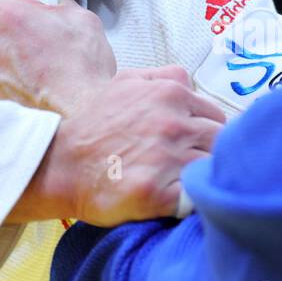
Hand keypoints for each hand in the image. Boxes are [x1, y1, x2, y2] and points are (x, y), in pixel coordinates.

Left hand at [0, 0, 115, 116]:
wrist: (84, 112)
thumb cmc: (84, 70)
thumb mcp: (83, 20)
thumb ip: (59, 6)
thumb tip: (54, 7)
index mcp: (10, 15)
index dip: (1, 6)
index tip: (13, 15)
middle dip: (8, 40)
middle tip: (34, 50)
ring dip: (4, 66)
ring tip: (32, 77)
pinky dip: (1, 90)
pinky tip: (24, 93)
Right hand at [8, 66, 226, 225]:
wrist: (61, 165)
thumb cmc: (95, 127)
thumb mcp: (126, 82)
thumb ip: (165, 77)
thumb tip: (193, 85)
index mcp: (170, 94)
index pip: (218, 119)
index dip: (209, 137)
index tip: (195, 149)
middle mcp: (172, 124)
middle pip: (220, 144)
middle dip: (210, 157)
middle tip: (191, 169)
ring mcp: (166, 158)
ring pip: (211, 171)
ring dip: (202, 180)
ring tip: (182, 185)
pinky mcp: (157, 194)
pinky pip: (196, 200)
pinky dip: (192, 203)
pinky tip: (176, 201)